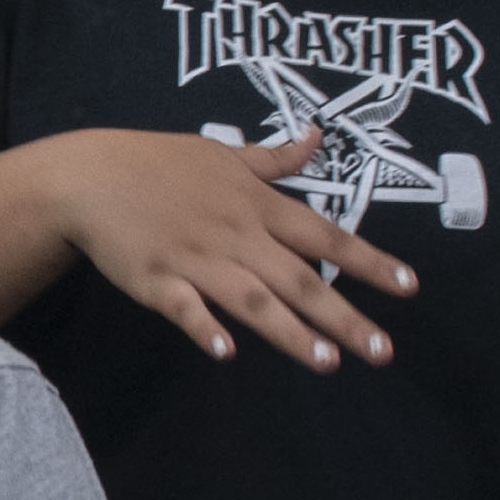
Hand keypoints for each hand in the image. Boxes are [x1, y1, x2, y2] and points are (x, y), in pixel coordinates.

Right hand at [57, 130, 422, 369]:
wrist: (91, 175)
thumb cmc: (160, 163)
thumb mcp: (223, 152)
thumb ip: (274, 158)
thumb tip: (317, 136)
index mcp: (257, 204)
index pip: (324, 235)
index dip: (368, 260)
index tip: (408, 286)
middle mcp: (236, 233)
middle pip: (299, 279)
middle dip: (344, 316)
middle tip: (383, 352)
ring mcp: (195, 258)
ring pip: (252, 299)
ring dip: (290, 332)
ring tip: (328, 363)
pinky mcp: (156, 280)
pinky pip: (185, 307)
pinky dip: (204, 328)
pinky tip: (226, 353)